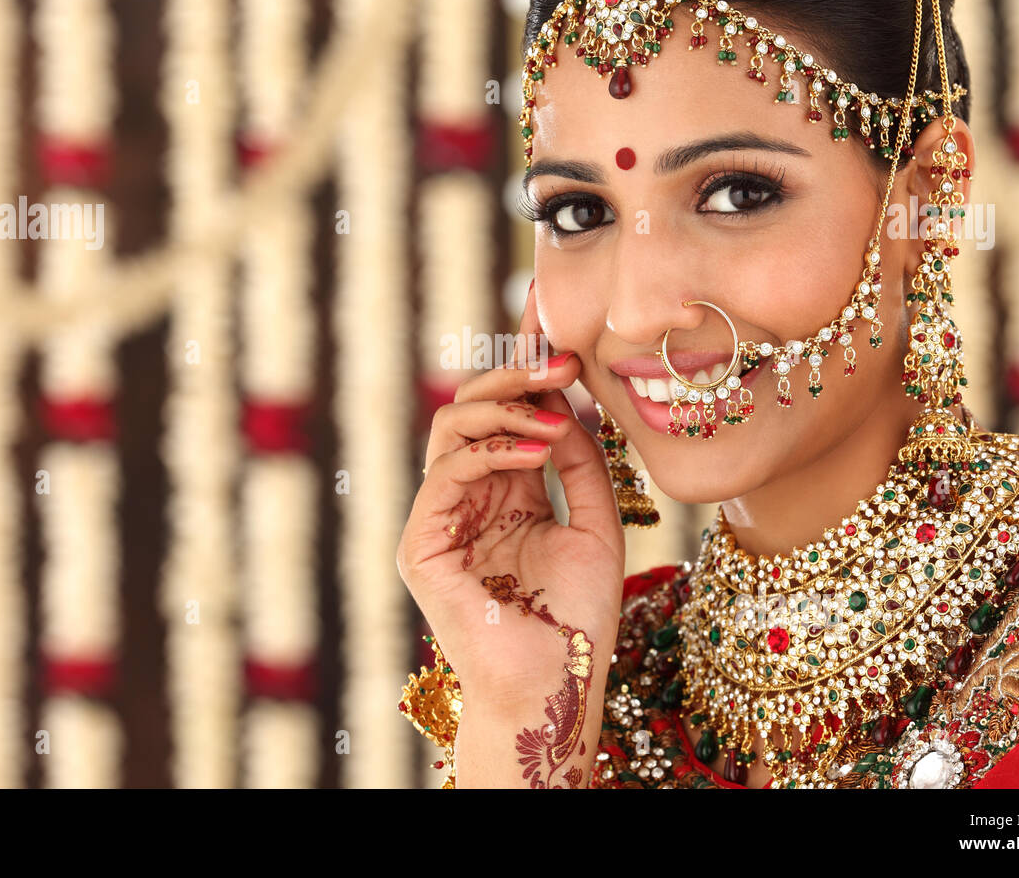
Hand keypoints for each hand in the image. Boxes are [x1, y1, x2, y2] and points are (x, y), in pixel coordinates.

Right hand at [397, 281, 625, 705]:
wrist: (558, 686)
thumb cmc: (577, 618)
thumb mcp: (597, 524)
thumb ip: (581, 464)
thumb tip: (566, 403)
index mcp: (502, 494)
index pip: (504, 415)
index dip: (525, 371)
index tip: (563, 333)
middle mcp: (466, 500)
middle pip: (471, 408)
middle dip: (516, 375)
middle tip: (564, 361)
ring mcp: (439, 520)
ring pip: (450, 427)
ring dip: (504, 405)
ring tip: (554, 408)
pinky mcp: (421, 544)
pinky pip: (446, 472)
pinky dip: (491, 449)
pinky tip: (538, 448)